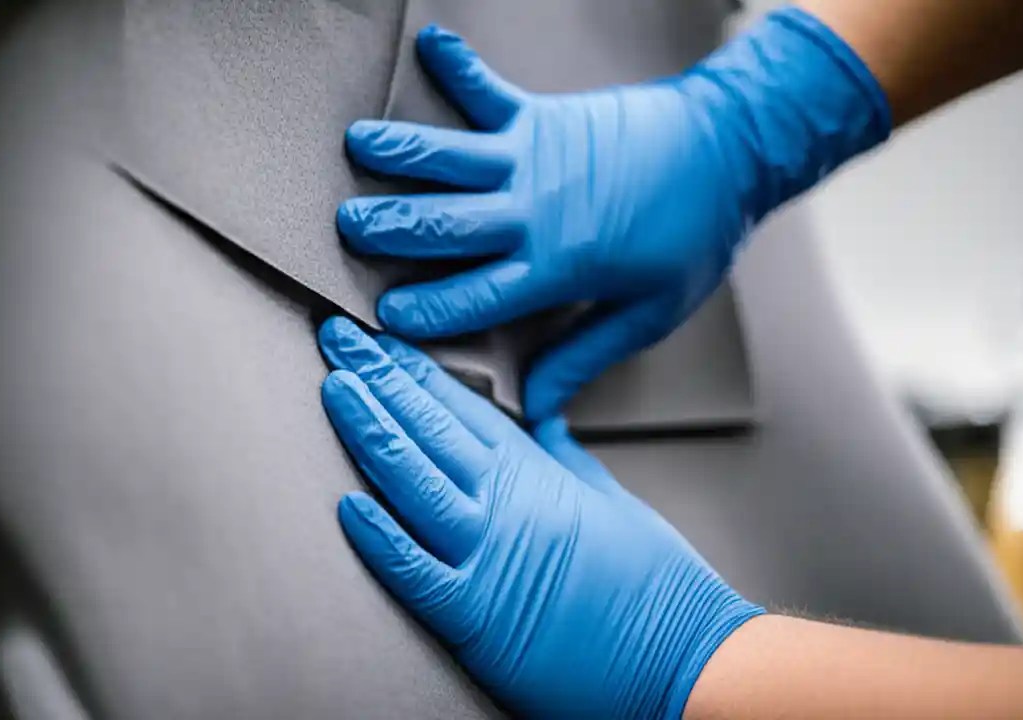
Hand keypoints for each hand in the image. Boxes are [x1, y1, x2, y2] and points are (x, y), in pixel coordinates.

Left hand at [317, 316, 762, 718]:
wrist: (685, 657)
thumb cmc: (655, 588)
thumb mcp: (609, 499)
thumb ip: (563, 456)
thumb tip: (542, 423)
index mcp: (536, 474)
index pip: (459, 404)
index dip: (410, 366)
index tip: (378, 338)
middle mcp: (507, 505)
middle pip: (428, 427)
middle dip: (377, 377)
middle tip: (337, 338)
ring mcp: (489, 557)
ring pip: (413, 481)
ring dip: (370, 431)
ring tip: (337, 389)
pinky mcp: (476, 618)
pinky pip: (415, 571)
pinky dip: (380, 539)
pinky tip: (350, 506)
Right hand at [339, 15, 889, 419]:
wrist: (733, 151)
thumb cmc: (694, 236)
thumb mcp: (648, 314)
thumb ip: (584, 357)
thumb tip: (538, 409)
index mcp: (556, 269)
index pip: (473, 298)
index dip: (425, 310)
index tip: (385, 317)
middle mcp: (534, 212)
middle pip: (445, 225)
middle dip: (390, 229)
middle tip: (345, 230)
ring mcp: (534, 159)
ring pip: (450, 157)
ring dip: (400, 151)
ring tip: (355, 146)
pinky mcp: (542, 117)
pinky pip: (488, 90)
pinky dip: (457, 66)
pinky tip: (428, 42)